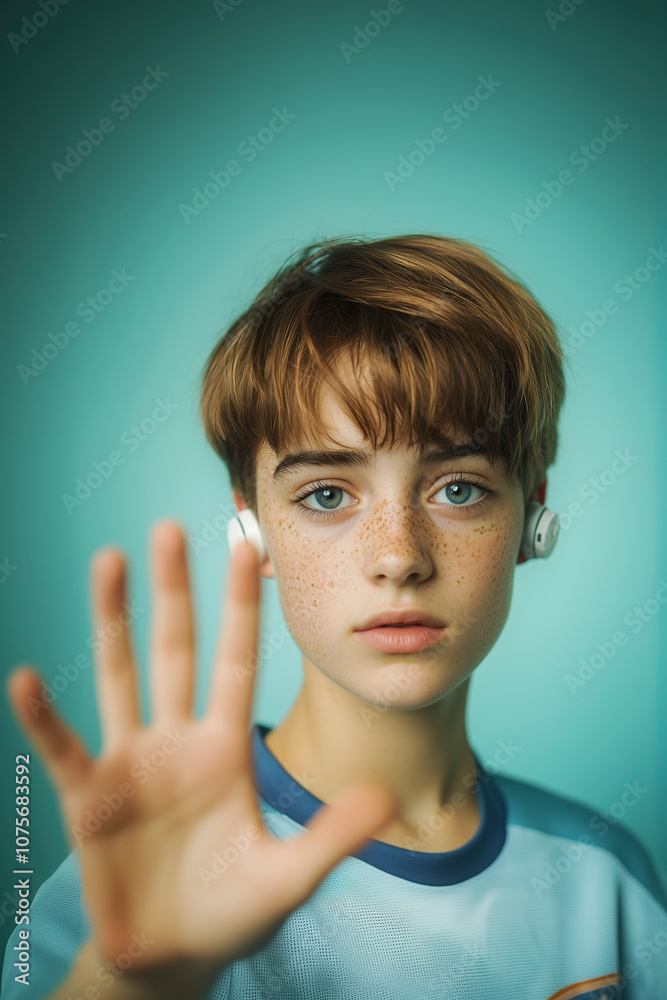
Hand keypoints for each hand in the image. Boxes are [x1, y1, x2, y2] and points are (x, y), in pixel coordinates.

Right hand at [6, 521, 397, 972]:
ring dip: (111, 622)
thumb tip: (384, 797)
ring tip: (108, 562)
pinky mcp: (89, 798)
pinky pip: (64, 748)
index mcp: (226, 749)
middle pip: (176, 651)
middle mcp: (178, 742)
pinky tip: (28, 679)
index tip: (247, 547)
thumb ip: (330, 837)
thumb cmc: (233, 912)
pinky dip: (44, 717)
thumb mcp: (287, 877)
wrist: (172, 958)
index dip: (240, 607)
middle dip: (174, 592)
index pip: (236, 662)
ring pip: (119, 677)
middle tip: (168, 528)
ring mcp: (131, 764)